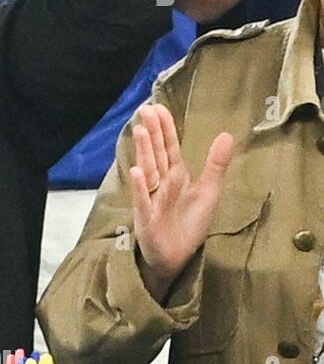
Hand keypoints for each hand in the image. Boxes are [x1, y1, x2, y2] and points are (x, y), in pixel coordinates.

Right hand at [129, 103, 233, 299]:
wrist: (177, 256)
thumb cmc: (190, 224)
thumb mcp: (209, 191)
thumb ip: (216, 164)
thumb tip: (226, 134)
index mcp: (175, 175)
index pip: (169, 148)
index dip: (165, 129)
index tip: (158, 107)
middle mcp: (160, 183)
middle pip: (156, 154)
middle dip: (152, 133)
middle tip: (145, 109)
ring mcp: (151, 199)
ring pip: (148, 171)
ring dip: (144, 152)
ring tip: (142, 131)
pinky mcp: (147, 218)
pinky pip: (143, 200)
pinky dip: (140, 187)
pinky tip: (137, 171)